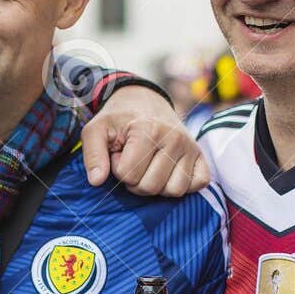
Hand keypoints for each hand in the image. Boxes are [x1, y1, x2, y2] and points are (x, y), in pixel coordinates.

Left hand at [82, 87, 208, 196]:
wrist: (144, 102)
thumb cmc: (119, 120)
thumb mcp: (96, 130)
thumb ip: (92, 154)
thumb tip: (97, 181)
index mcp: (148, 129)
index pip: (128, 175)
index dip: (118, 169)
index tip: (120, 153)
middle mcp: (174, 138)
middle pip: (150, 187)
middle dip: (135, 181)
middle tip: (134, 161)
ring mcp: (191, 147)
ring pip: (174, 191)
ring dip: (157, 186)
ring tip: (149, 166)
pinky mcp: (201, 155)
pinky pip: (197, 185)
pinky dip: (182, 184)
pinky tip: (168, 172)